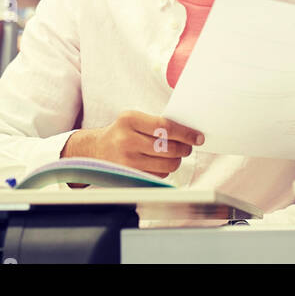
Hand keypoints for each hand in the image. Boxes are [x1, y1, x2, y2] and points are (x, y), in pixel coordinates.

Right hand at [62, 111, 203, 176]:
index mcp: (129, 120)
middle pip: (169, 147)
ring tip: (176, 154)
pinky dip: (166, 170)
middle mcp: (126, 140)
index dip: (186, 133)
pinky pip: (159, 175)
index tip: (198, 137)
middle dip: (184, 148)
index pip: (166, 127)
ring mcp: (127, 161)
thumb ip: (158, 123)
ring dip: (177, 160)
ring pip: (167, 164)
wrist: (95, 150)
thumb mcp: (134, 119)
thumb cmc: (122, 132)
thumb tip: (189, 133)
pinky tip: (161, 163)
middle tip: (188, 146)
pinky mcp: (130, 176)